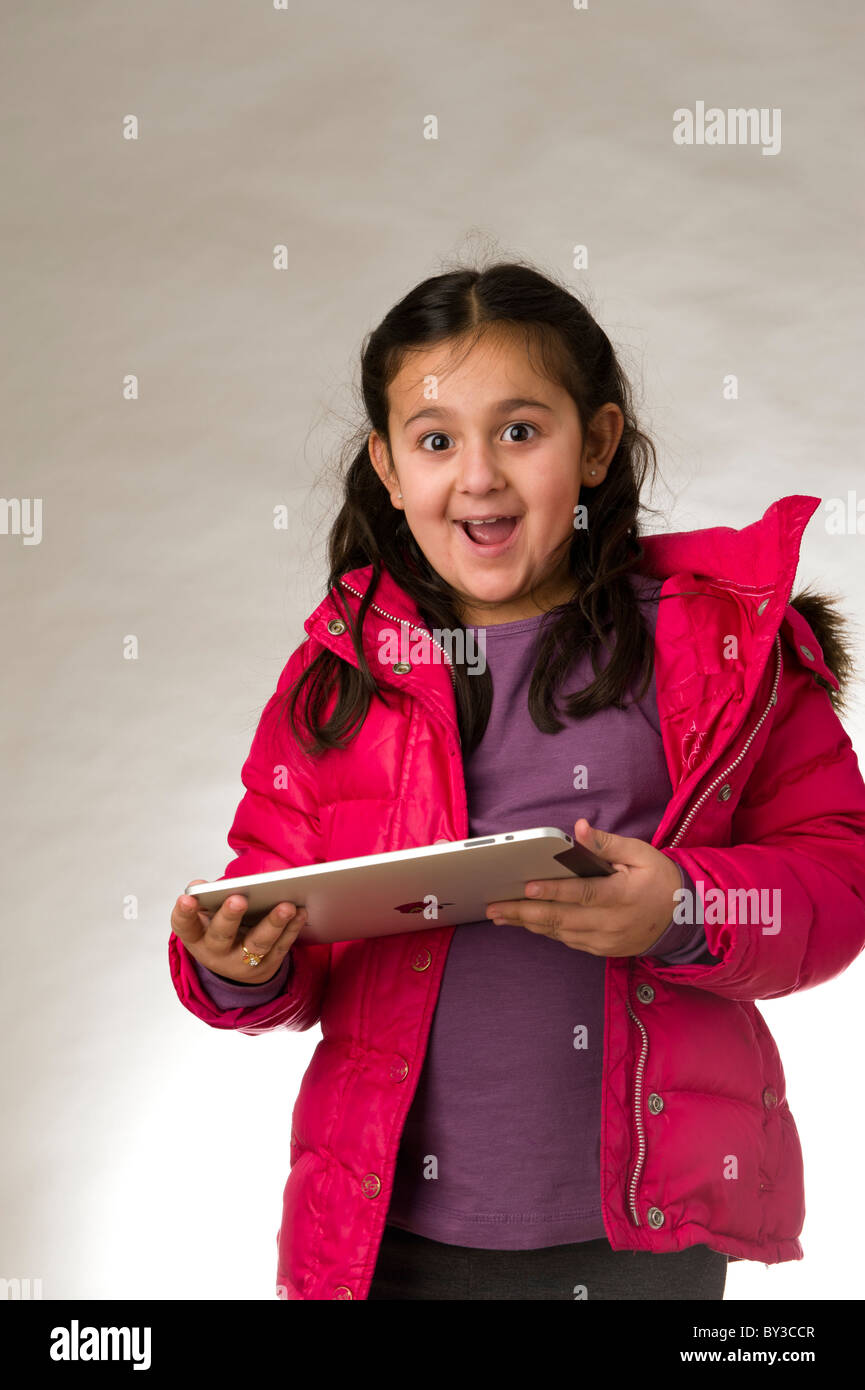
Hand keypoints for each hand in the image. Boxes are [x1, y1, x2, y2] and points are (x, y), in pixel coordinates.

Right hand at [171, 879, 308, 983]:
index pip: (185, 925)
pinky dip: (292, 929)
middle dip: (230, 917)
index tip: (186, 898)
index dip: (184, 912)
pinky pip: (280, 947)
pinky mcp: (266, 966)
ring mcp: (241, 963)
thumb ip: (204, 898)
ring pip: (258, 944)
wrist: (234, 965)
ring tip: (286, 906)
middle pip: (222, 936)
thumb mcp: (205, 917)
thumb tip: (201, 885)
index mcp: (196, 936)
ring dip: (273, 924)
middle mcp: (215, 953)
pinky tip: (300, 912)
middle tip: (238, 899)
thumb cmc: (218, 929)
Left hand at [485, 818, 682, 957]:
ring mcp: (606, 940)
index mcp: (622, 895)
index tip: (526, 887)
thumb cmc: (659, 879)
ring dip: (529, 924)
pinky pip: (569, 941)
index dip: (553, 891)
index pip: (582, 893)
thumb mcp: (640, 853)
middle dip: (524, 913)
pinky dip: (547, 932)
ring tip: (501, 916)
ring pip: (560, 933)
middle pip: (562, 919)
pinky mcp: (603, 950)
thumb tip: (578, 829)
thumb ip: (607, 844)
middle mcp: (612, 922)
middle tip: (494, 907)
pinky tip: (528, 923)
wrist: (684, 918)